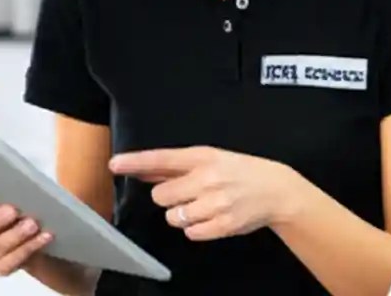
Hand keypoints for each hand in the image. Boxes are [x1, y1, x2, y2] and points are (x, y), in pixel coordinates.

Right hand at [0, 192, 53, 276]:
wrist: (26, 233)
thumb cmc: (10, 207)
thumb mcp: (4, 196)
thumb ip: (0, 190)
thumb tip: (10, 182)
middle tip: (12, 210)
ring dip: (15, 236)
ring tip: (32, 224)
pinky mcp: (1, 268)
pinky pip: (13, 261)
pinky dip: (30, 247)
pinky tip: (44, 236)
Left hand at [109, 147, 303, 240]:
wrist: (275, 189)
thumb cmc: (239, 171)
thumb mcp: (209, 159)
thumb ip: (174, 167)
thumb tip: (143, 170)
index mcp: (202, 157)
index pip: (161, 159)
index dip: (135, 162)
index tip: (115, 164)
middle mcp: (207, 178)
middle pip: (160, 195)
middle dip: (168, 197)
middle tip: (186, 193)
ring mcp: (216, 203)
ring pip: (173, 216)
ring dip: (181, 214)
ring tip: (200, 205)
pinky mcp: (224, 224)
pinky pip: (191, 233)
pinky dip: (195, 228)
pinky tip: (209, 217)